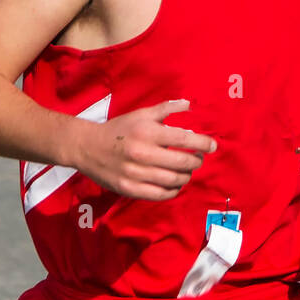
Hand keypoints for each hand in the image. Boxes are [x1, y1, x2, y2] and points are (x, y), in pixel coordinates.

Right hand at [76, 98, 215, 201]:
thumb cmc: (118, 130)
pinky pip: (161, 194)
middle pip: (182, 162)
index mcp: (146, 132)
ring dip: (186, 176)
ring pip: (174, 180)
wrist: (87, 147)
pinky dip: (173, 191)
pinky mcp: (130, 189)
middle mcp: (142, 153)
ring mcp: (136, 173)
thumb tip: (189, 104)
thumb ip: (165, 109)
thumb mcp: (140, 115)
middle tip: (198, 160)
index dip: (203, 144)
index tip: (212, 146)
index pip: (183, 139)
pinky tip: (175, 184)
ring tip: (186, 171)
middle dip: (196, 162)